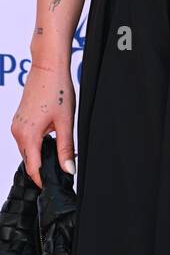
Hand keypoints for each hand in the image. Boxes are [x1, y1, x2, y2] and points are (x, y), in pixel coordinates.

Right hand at [11, 64, 76, 188]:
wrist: (48, 67)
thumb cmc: (57, 90)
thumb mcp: (65, 122)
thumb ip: (66, 148)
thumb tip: (68, 169)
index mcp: (28, 135)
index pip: (33, 167)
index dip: (43, 179)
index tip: (52, 186)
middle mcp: (18, 132)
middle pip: (29, 160)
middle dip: (42, 168)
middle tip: (60, 172)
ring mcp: (16, 125)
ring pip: (27, 149)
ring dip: (40, 154)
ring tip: (58, 155)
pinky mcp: (19, 120)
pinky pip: (26, 139)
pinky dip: (36, 143)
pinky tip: (50, 139)